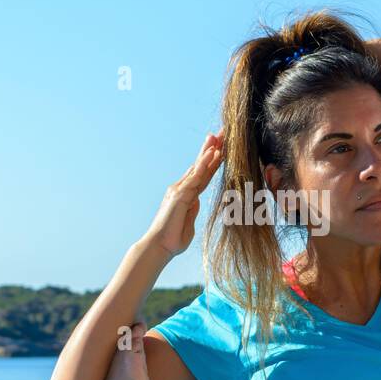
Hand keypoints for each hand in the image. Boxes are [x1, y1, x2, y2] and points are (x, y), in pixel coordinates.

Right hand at [145, 131, 223, 258]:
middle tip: (221, 133)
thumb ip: (192, 210)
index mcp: (186, 195)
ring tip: (219, 136)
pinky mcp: (181, 195)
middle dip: (211, 149)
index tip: (220, 148)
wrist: (159, 247)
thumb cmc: (172, 239)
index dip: (211, 160)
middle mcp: (181, 188)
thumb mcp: (188, 223)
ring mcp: (180, 190)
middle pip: (200, 165)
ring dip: (209, 150)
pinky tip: (213, 152)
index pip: (202, 174)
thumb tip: (197, 203)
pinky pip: (196, 176)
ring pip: (198, 167)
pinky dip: (205, 164)